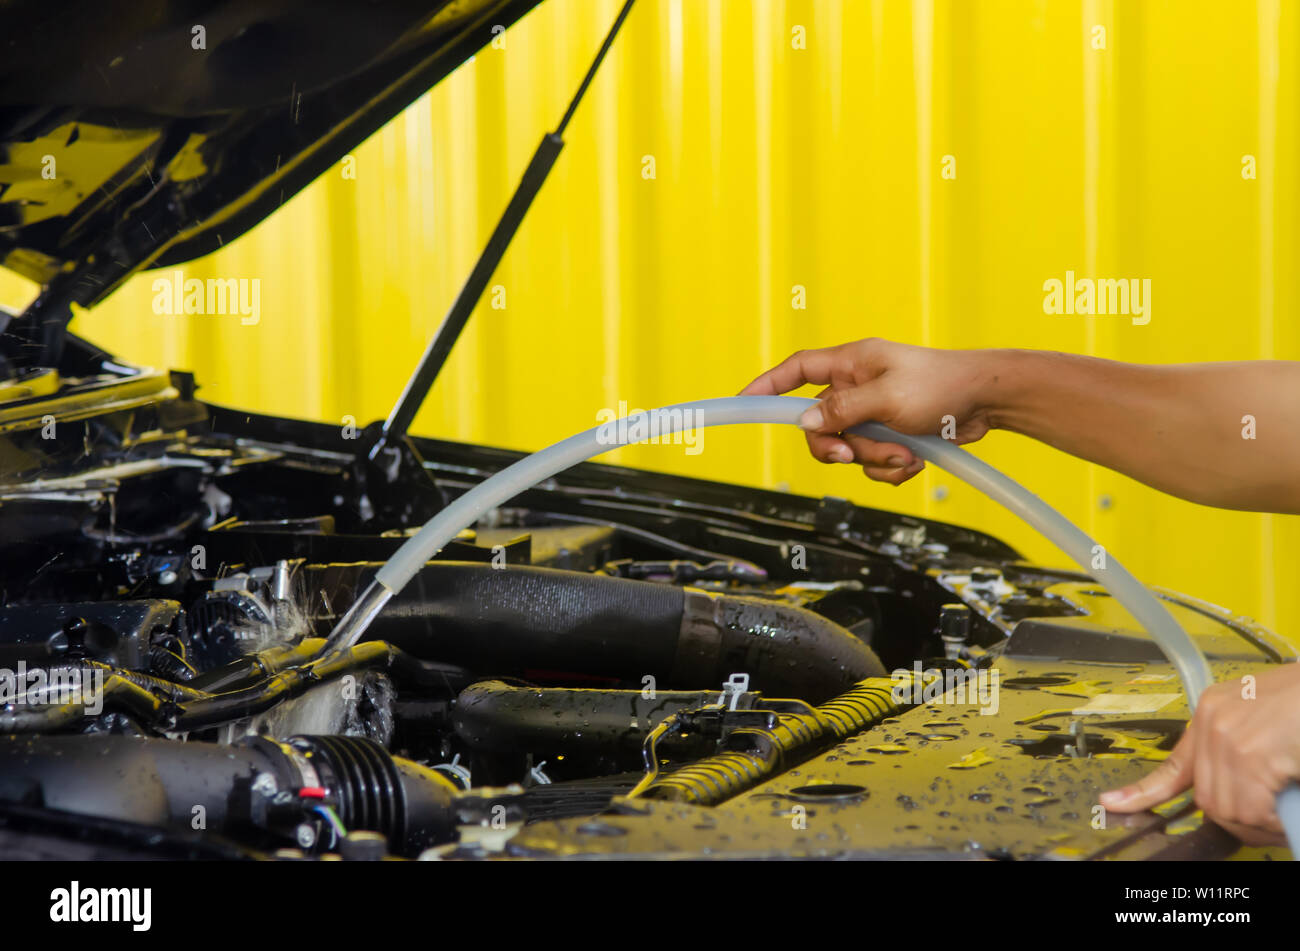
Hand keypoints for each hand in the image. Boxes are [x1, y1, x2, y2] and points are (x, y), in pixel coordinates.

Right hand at [740, 338, 999, 484]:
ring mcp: (874, 413)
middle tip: (852, 456)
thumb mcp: (887, 397)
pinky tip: (914, 459)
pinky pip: (873, 461)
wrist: (987, 401)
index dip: (767, 385)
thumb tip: (805, 422)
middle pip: (819, 426)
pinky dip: (891, 466)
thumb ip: (842, 409)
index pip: (796, 370)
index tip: (743, 401)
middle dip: (839, 447)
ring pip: (850, 449)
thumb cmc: (942, 385)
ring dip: (875, 459)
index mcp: (851, 364)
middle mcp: (857, 387)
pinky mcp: (891, 434)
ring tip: (906, 453)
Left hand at [1100, 664, 1299, 845]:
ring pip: (1230, 810)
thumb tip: (1241, 796)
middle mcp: (1213, 721)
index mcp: (1213, 713)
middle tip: (1272, 820)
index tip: (1114, 804)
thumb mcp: (1266, 724)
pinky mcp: (1251, 755)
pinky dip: (1275, 821)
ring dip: (1263, 823)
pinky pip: (1253, 811)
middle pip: (1209, 799)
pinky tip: (1289, 808)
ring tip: (1287, 809)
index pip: (1173, 765)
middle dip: (1242, 820)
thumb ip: (1242, 754)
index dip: (1142, 792)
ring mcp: (1229, 738)